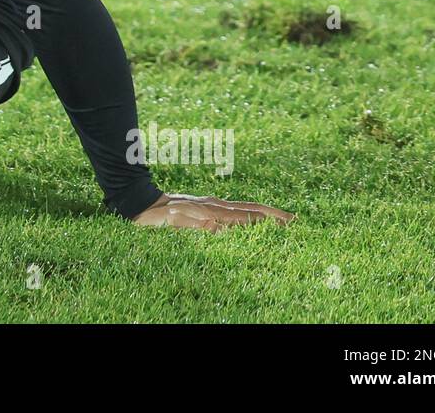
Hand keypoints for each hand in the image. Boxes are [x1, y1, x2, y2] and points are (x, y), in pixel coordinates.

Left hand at [132, 193, 294, 231]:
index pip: (246, 215)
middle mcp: (214, 205)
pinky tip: (250, 221)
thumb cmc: (156, 217)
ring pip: (242, 209)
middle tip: (294, 220)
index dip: (267, 219)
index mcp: (212, 210)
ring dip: (262, 215)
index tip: (288, 222)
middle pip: (249, 209)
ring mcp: (210, 205)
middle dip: (272, 214)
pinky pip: (232, 212)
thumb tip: (221, 229)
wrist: (140, 204)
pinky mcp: (204, 208)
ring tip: (280, 220)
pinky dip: (247, 216)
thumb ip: (197, 224)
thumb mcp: (175, 223)